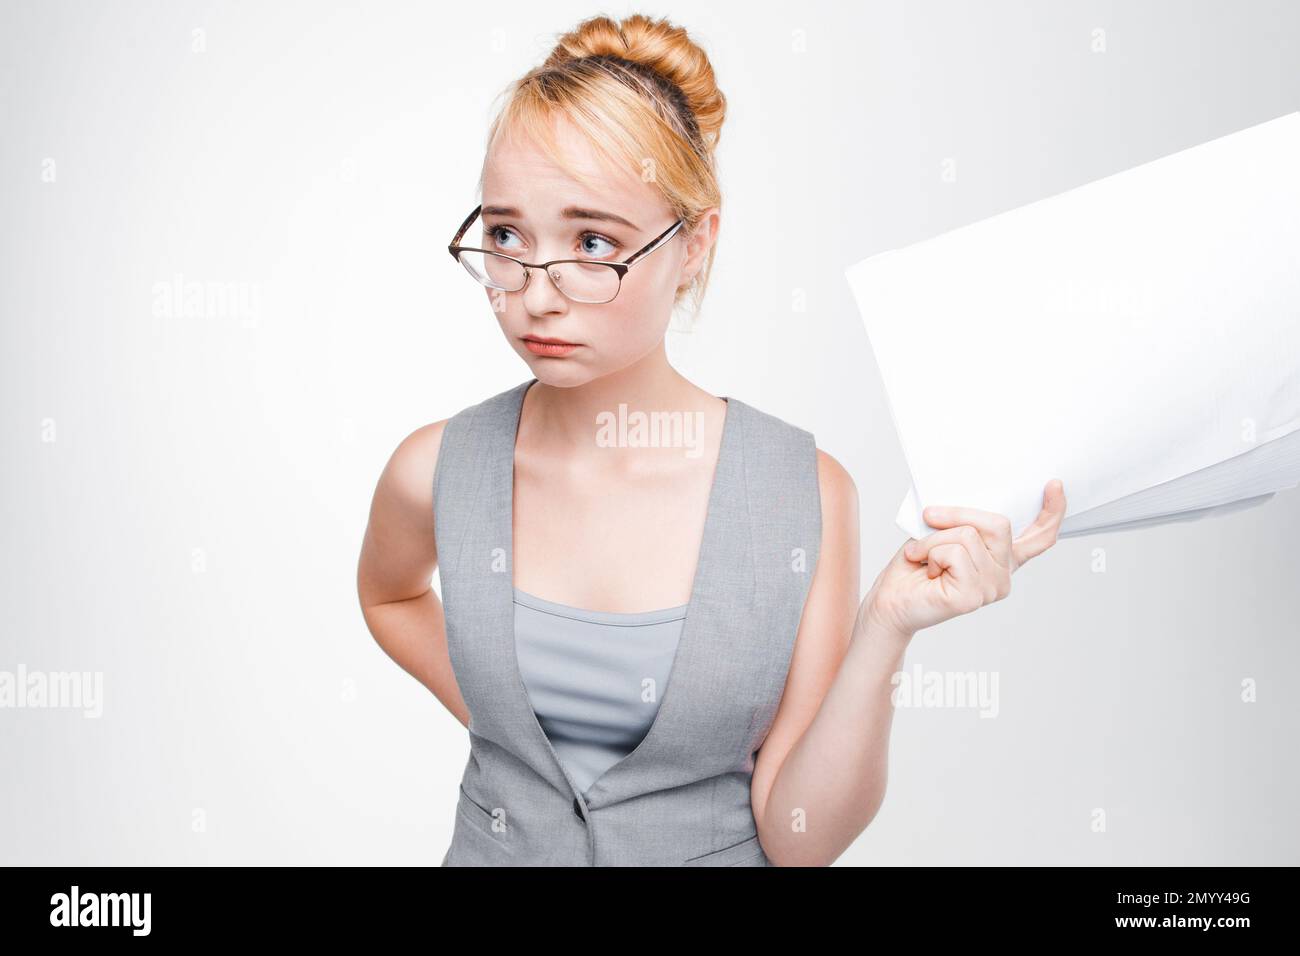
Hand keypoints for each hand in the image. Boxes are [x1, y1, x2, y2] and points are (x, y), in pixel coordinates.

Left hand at [860, 479, 1066, 640]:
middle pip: (997, 524)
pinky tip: (926, 571)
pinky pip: (954, 553)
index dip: (1052, 511)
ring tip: (921, 556)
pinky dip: (930, 552)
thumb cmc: (913, 566)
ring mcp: (991, 587)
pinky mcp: (973, 596)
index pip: (1038, 538)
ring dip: (933, 539)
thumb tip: (969, 503)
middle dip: (957, 515)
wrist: (890, 600)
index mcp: (1000, 557)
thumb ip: (964, 521)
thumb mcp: (942, 532)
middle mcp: (1002, 574)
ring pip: (968, 536)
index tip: (1055, 485)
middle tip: (929, 517)